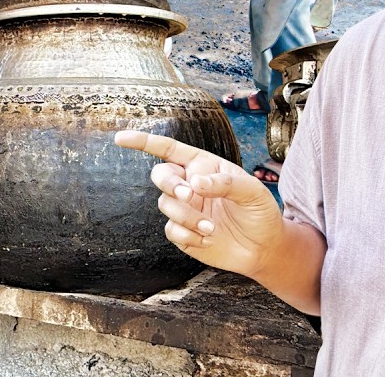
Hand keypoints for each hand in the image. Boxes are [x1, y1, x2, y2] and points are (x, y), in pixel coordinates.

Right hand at [114, 129, 283, 277]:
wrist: (263, 247)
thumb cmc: (259, 211)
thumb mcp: (252, 191)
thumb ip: (224, 183)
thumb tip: (195, 182)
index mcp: (202, 166)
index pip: (168, 149)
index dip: (143, 142)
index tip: (120, 138)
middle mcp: (188, 184)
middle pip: (161, 176)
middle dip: (169, 183)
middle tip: (188, 195)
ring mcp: (184, 209)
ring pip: (166, 205)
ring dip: (187, 216)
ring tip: (211, 227)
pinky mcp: (182, 233)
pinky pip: (171, 230)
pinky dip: (188, 235)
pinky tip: (208, 239)